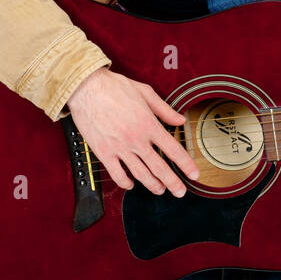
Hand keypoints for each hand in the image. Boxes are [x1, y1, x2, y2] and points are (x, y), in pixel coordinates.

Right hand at [66, 67, 199, 195]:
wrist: (86, 88)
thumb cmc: (114, 87)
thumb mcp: (145, 92)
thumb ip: (164, 109)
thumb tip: (180, 120)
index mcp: (149, 124)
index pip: (173, 150)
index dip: (186, 164)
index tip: (194, 174)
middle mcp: (136, 139)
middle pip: (159, 167)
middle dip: (173, 182)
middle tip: (180, 192)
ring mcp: (120, 148)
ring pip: (140, 174)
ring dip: (152, 185)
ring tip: (160, 190)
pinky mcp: (103, 152)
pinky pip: (117, 174)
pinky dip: (126, 183)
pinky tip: (131, 184)